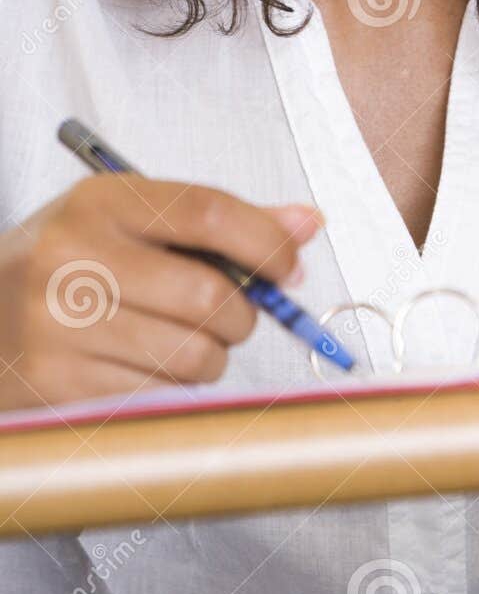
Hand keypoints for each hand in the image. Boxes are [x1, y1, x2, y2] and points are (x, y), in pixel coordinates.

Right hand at [0, 177, 323, 409]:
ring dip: (212, 357)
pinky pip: (157, 392)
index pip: (209, 212)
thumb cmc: (70, 263)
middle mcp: (75, 256)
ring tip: (190, 342)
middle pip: (209, 294)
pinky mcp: (57, 382)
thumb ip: (220, 223)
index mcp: (100, 201)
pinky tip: (148, 364)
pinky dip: (172, 385)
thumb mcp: (129, 221)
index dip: (266, 243)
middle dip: (243, 315)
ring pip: (192, 354)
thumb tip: (306, 224)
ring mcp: (61, 323)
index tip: (289, 268)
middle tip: (234, 316)